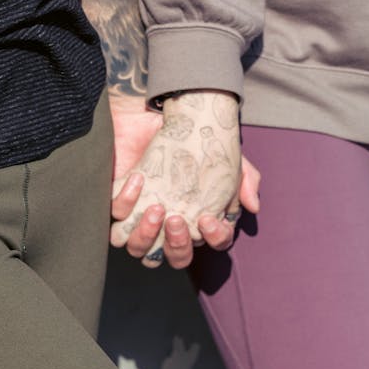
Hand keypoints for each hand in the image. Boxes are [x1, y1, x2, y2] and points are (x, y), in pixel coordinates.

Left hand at [110, 91, 260, 268]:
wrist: (156, 112)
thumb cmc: (192, 139)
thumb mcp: (226, 156)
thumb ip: (246, 179)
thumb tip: (253, 207)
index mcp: (197, 219)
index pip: (209, 244)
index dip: (212, 238)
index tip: (207, 219)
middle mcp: (169, 225)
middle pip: (175, 257)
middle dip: (176, 245)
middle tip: (176, 219)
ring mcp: (140, 217)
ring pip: (138, 249)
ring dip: (147, 236)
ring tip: (155, 208)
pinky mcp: (118, 202)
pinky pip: (116, 219)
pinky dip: (126, 203)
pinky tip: (138, 180)